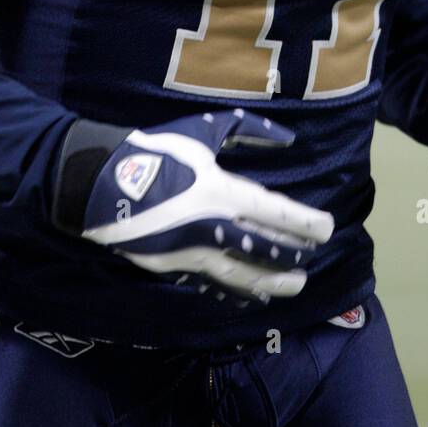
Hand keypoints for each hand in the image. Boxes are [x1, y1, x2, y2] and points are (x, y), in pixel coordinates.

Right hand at [52, 107, 333, 300]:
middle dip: (290, 256)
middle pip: (263, 250)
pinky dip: (235, 291)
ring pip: (241, 275)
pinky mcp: (174, 268)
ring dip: (270, 282)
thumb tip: (287, 139)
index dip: (304, 223)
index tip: (327, 229)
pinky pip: (212, 284)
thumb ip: (248, 131)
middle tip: (311, 259)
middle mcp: (212, 228)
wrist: (100, 183)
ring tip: (294, 285)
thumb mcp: (204, 130)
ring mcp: (192, 254)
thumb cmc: (157, 151)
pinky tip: (250, 296)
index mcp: (221, 192)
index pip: (274, 214)